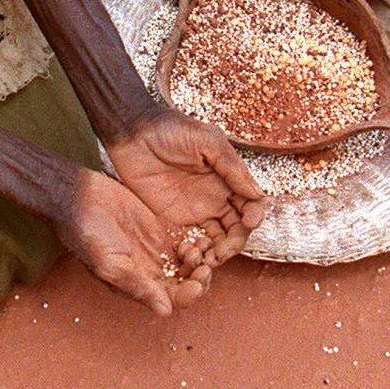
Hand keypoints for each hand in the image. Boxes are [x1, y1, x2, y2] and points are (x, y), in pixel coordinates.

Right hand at [55, 171, 207, 313]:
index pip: (171, 299)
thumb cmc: (87, 233)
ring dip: (199, 260)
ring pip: (190, 263)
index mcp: (137, 284)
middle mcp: (149, 270)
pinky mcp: (161, 228)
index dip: (188, 295)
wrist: (79, 196)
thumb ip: (137, 285)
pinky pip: (187, 241)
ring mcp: (157, 249)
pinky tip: (200, 237)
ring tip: (197, 248)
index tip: (197, 283)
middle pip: (185, 283)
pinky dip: (197, 242)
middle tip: (205, 266)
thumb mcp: (110, 263)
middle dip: (199, 278)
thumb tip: (165, 311)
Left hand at [105, 109, 265, 275]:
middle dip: (237, 241)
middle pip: (238, 227)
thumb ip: (231, 167)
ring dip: (220, 251)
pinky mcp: (175, 219)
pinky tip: (195, 256)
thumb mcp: (207, 141)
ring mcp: (197, 209)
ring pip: (219, 238)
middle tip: (226, 250)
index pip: (252, 203)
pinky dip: (199, 252)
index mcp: (228, 177)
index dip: (254, 215)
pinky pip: (194, 240)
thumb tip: (257, 195)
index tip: (250, 222)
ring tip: (211, 258)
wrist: (132, 133)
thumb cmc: (171, 129)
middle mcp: (217, 196)